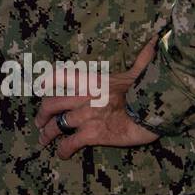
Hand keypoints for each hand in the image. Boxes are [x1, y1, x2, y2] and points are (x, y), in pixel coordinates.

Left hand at [33, 37, 160, 158]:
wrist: (155, 107)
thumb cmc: (147, 87)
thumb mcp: (139, 70)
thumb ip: (141, 58)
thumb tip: (155, 40)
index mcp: (91, 80)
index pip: (60, 76)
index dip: (46, 81)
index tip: (39, 86)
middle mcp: (83, 96)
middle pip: (52, 104)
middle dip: (42, 114)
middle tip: (39, 122)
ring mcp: (86, 116)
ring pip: (57, 125)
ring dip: (47, 134)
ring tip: (43, 140)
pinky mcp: (93, 134)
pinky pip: (70, 143)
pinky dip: (63, 150)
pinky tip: (62, 154)